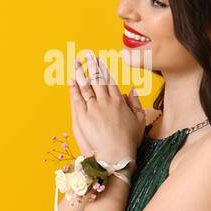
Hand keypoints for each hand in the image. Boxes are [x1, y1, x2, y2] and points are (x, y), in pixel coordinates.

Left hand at [70, 50, 143, 164]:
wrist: (116, 156)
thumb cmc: (129, 141)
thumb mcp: (139, 120)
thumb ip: (136, 103)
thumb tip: (131, 89)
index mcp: (119, 101)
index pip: (109, 81)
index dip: (103, 69)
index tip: (99, 61)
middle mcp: (106, 101)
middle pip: (97, 79)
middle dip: (92, 65)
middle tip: (87, 55)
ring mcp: (93, 108)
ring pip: (86, 86)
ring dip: (81, 73)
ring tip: (77, 63)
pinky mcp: (82, 117)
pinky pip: (77, 98)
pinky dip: (74, 88)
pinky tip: (71, 80)